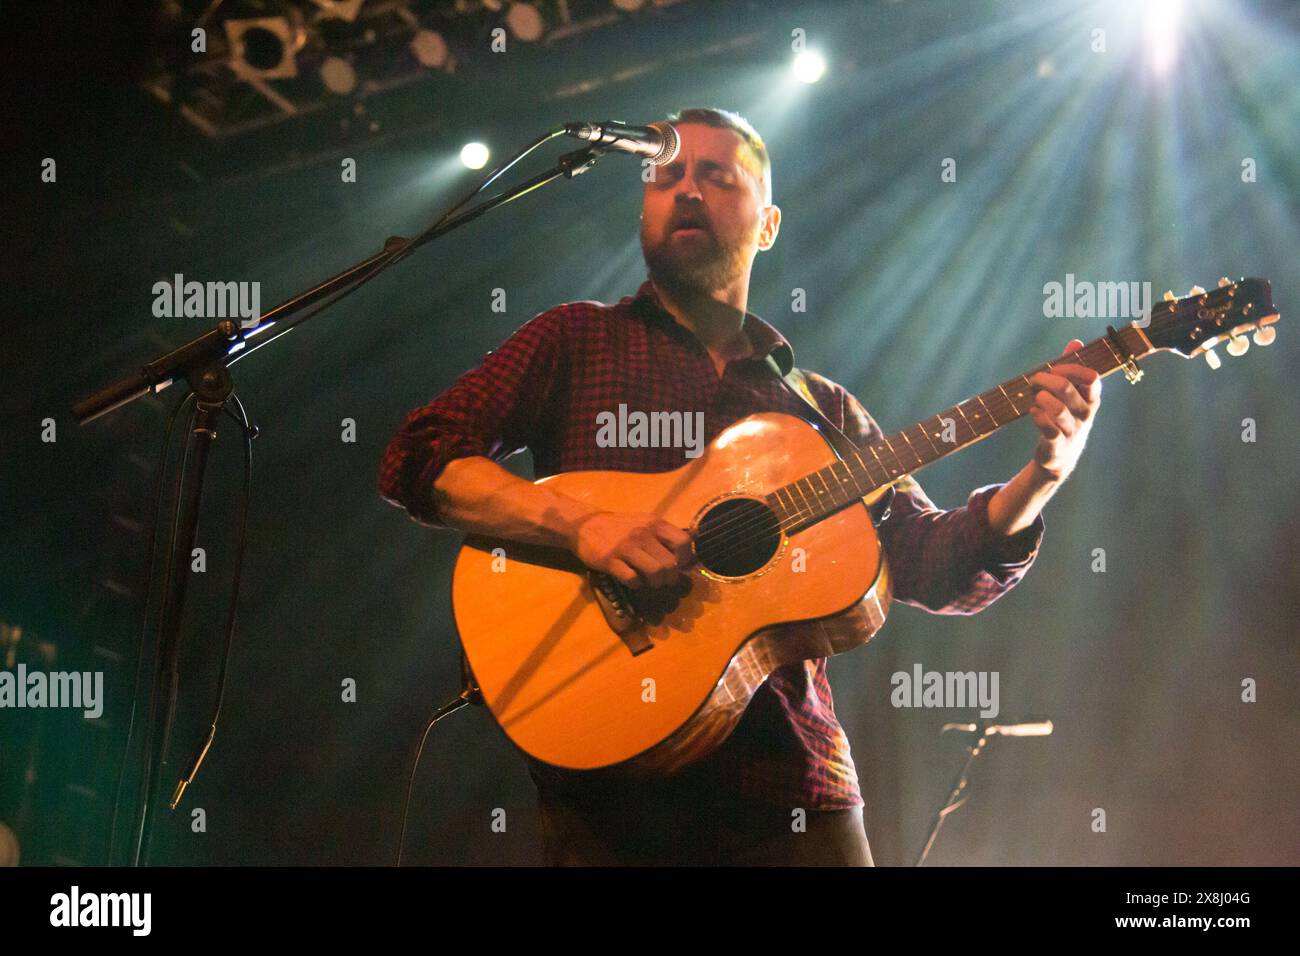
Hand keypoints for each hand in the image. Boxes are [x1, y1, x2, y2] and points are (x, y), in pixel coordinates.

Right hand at [568, 511, 693, 588]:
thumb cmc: (621, 526)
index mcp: (655, 524)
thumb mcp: (646, 522)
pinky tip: (634, 581)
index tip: (680, 565)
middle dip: (670, 578)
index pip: (683, 543)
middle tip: (664, 580)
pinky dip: (637, 585)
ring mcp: (626, 548)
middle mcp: (643, 534)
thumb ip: (668, 532)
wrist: (585, 525)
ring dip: (656, 583)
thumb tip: (696, 537)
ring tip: (651, 582)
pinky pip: (632, 579)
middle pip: (670, 564)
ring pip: (655, 573)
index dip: (686, 558)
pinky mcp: (610, 561)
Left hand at [1026, 340, 1101, 481]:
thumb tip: (1075, 342)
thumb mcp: (1073, 394)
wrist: (1060, 457)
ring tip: (1035, 397)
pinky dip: (1037, 416)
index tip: (1053, 368)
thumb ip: (1072, 368)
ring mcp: (1072, 430)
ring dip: (1040, 398)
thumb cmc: (1065, 418)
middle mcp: (1085, 414)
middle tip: (1034, 380)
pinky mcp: (1057, 444)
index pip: (1091, 377)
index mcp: (1091, 398)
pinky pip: (1048, 429)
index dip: (1070, 368)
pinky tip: (1033, 411)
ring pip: (1057, 409)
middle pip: (1067, 388)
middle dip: (1046, 379)